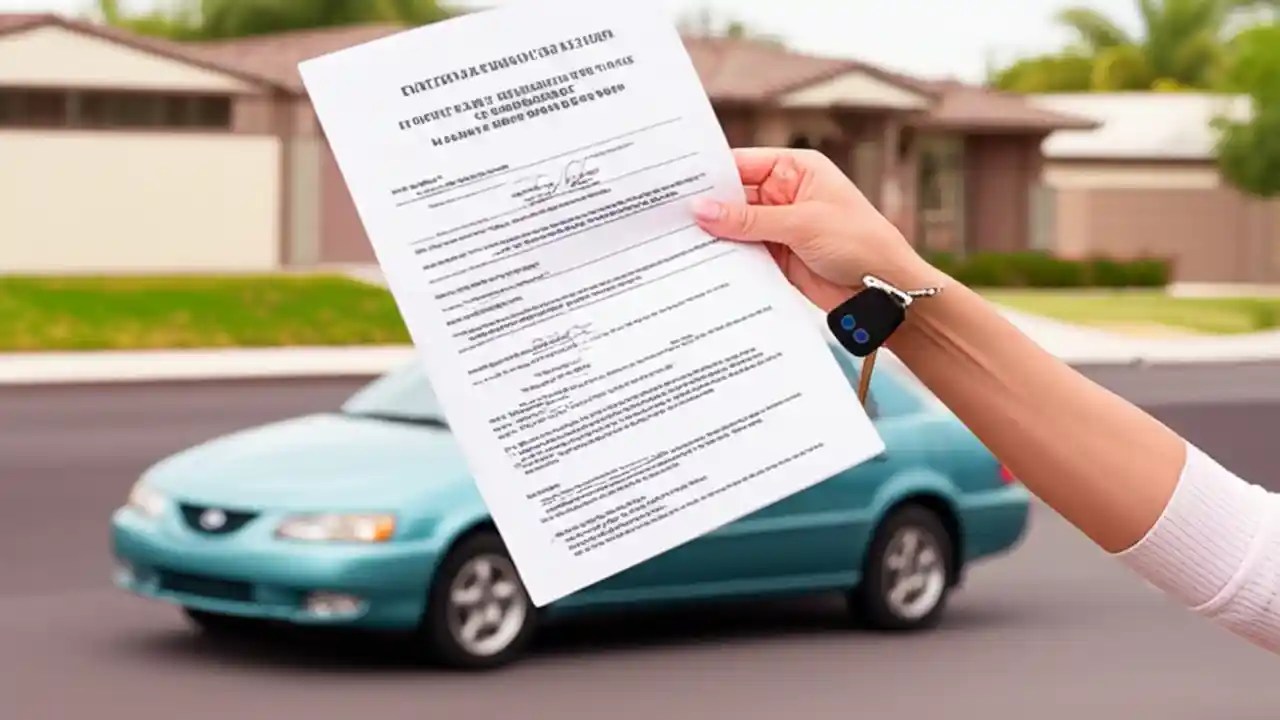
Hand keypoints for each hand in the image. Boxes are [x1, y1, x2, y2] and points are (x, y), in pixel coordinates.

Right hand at [691, 148, 943, 311]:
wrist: (886, 291)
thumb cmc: (859, 242)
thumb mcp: (802, 224)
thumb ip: (748, 219)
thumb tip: (701, 209)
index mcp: (794, 169)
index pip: (741, 165)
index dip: (709, 175)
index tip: (673, 186)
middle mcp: (783, 195)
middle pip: (732, 198)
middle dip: (705, 209)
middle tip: (665, 219)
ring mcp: (778, 227)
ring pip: (733, 228)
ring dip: (712, 237)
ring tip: (673, 243)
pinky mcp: (776, 257)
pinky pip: (742, 254)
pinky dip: (724, 259)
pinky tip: (699, 264)